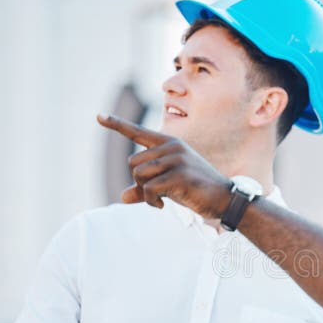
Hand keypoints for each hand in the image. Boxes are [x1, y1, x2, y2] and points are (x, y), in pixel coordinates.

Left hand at [97, 114, 231, 217]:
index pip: (138, 133)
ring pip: (139, 175)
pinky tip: (162, 205)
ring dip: (145, 192)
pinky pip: (148, 189)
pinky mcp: (179, 176)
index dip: (117, 124)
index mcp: (169, 144)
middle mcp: (172, 147)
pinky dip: (151, 201)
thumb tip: (123, 196)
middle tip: (155, 193)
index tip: (99, 116)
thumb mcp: (168, 186)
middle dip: (139, 181)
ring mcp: (176, 160)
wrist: (223, 200)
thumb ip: (145, 188)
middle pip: (133, 162)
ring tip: (159, 199)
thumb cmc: (195, 190)